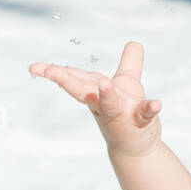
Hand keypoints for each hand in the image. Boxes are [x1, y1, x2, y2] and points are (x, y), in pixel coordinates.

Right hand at [29, 40, 162, 156]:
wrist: (136, 146)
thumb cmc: (126, 112)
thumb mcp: (128, 83)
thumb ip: (130, 62)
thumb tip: (134, 42)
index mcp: (96, 91)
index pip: (74, 78)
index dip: (55, 72)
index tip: (34, 68)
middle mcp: (103, 103)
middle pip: (82, 90)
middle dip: (66, 80)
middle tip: (47, 71)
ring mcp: (120, 113)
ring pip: (110, 104)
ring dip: (106, 94)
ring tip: (104, 83)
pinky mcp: (138, 122)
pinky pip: (144, 115)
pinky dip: (150, 109)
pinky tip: (156, 104)